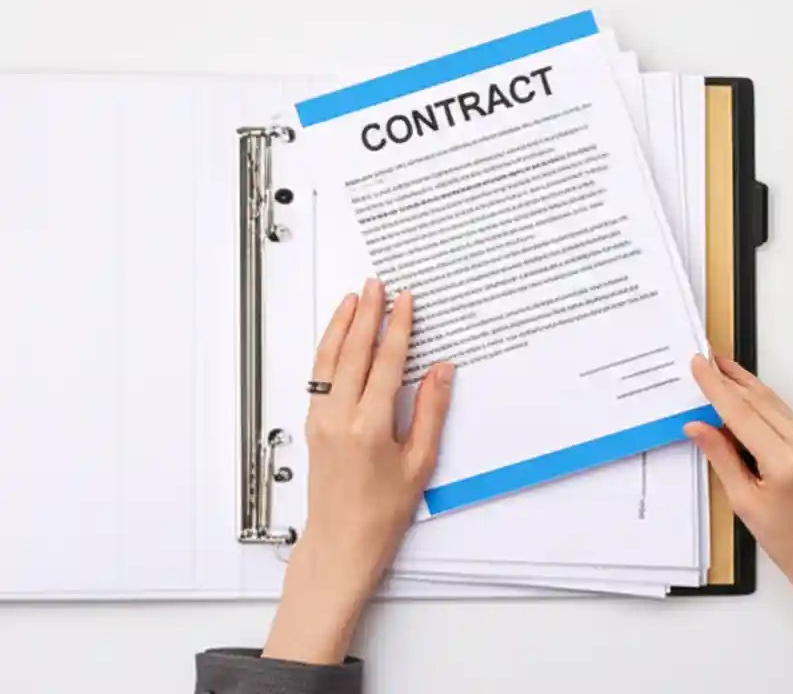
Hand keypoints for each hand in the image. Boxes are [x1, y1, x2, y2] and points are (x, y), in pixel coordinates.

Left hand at [263, 278, 453, 664]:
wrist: (341, 544)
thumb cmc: (381, 513)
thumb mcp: (419, 463)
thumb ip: (430, 412)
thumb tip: (441, 371)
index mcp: (370, 426)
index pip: (387, 361)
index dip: (398, 327)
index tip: (405, 302)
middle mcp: (339, 417)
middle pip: (354, 351)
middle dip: (367, 314)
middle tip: (377, 285)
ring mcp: (321, 419)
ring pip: (329, 359)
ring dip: (342, 325)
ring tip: (354, 298)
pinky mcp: (313, 425)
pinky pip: (320, 375)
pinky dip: (329, 349)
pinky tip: (337, 337)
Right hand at [686, 353, 792, 593]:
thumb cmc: (787, 539)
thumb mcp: (743, 501)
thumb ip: (721, 457)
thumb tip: (697, 426)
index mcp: (784, 461)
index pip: (741, 413)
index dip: (716, 387)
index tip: (699, 364)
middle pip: (760, 400)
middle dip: (731, 378)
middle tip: (707, 356)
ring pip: (773, 404)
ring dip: (746, 385)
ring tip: (722, 367)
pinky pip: (784, 415)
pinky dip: (761, 403)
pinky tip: (744, 395)